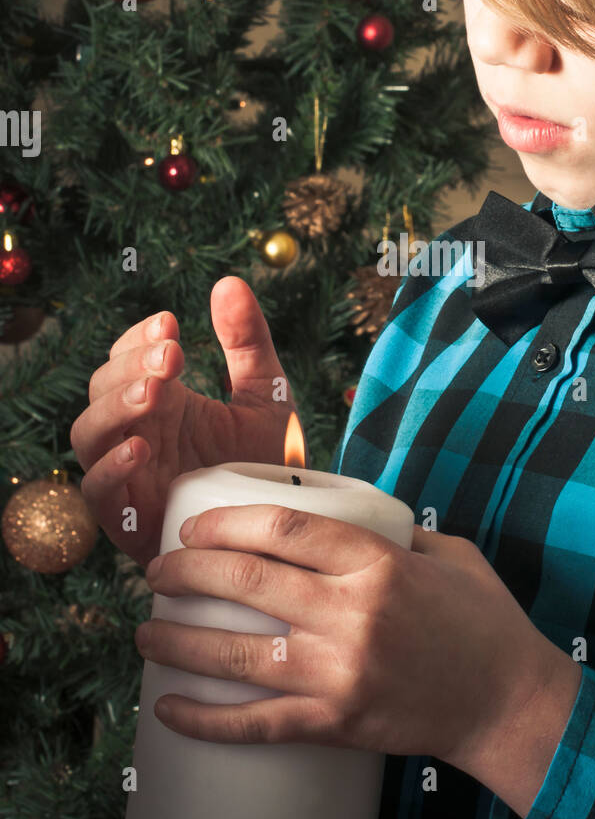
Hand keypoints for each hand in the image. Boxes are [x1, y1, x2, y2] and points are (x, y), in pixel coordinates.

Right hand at [70, 277, 296, 566]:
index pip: (129, 356)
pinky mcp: (129, 519)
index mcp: (164, 400)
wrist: (282, 536)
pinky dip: (112, 467)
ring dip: (115, 407)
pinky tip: (141, 447)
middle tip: (172, 355)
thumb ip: (248, 342)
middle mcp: (137, 432)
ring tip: (154, 390)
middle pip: (102, 387)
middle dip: (130, 365)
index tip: (171, 323)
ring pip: (88, 434)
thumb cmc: (268, 467)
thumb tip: (229, 281)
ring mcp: (128, 474)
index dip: (140, 337)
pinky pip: (98, 493)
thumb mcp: (265, 397)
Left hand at [135, 505, 578, 785]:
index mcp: (377, 562)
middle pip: (245, 581)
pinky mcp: (337, 723)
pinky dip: (206, 721)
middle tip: (157, 573)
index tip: (192, 527)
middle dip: (185, 572)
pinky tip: (168, 711)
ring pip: (238, 655)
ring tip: (144, 633)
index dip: (224, 523)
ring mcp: (341, 673)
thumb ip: (393, 533)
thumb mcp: (448, 554)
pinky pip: (258, 725)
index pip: (281, 528)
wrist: (510, 703)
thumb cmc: (484, 622)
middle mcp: (352, 614)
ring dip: (178, 642)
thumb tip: (338, 517)